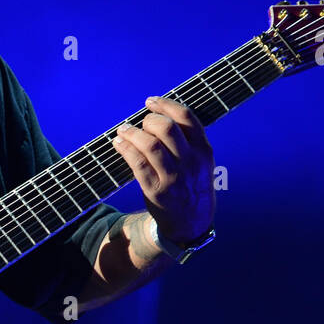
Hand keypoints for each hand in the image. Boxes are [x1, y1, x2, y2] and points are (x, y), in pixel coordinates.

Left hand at [112, 96, 214, 244]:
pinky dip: (125, 149)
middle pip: (166, 128)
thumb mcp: (201, 162)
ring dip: (132, 133)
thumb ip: (188, 140)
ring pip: (149, 144)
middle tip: (140, 123)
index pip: (186, 117)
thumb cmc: (192, 185)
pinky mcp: (156, 191)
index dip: (165, 104)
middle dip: (148, 120)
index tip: (150, 101)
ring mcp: (174, 177)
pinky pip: (137, 164)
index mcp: (204, 150)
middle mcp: (190, 162)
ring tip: (123, 131)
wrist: (191, 222)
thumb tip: (159, 113)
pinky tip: (119, 144)